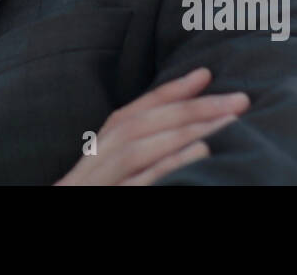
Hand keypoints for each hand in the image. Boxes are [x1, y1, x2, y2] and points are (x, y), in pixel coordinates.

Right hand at [53, 67, 248, 185]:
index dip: (168, 91)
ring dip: (187, 130)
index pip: (130, 114)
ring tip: (230, 121)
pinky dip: (171, 164)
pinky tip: (202, 152)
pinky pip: (142, 181)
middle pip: (140, 125)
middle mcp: (95, 163)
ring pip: (140, 148)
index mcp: (96, 152)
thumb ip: (138, 149)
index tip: (205, 73)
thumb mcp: (111, 173)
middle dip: (191, 107)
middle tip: (239, 99)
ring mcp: (100, 183)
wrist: (57, 222)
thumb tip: (188, 134)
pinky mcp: (111, 199)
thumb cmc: (101, 193)